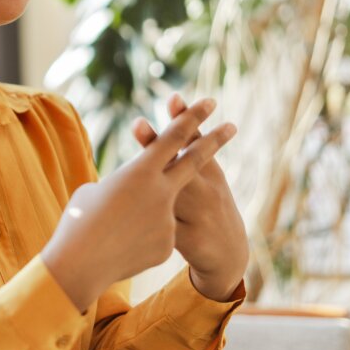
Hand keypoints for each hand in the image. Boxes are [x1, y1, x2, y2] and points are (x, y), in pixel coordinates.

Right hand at [41, 98, 233, 311]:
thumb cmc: (78, 220)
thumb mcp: (97, 191)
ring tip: (118, 227)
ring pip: (164, 206)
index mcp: (140, 169)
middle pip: (194, 159)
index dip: (190, 117)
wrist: (78, 265)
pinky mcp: (168, 243)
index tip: (208, 103)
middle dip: (213, 140)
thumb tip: (135, 190)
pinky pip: (156, 233)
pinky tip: (121, 249)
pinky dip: (139, 237)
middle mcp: (160, 189)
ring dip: (142, 215)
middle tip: (231, 126)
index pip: (173, 137)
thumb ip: (125, 185)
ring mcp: (167, 217)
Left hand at [132, 93, 248, 301]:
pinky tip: (121, 221)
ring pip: (168, 195)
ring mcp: (198, 213)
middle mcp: (205, 187)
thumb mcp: (209, 175)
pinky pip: (160, 227)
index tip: (172, 97)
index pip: (193, 139)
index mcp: (210, 170)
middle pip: (176, 160)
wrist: (228, 252)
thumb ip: (189, 148)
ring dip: (144, 185)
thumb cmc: (209, 202)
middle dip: (155, 142)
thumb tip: (179, 116)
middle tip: (135, 123)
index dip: (185, 118)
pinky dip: (139, 222)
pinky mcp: (188, 239)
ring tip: (121, 176)